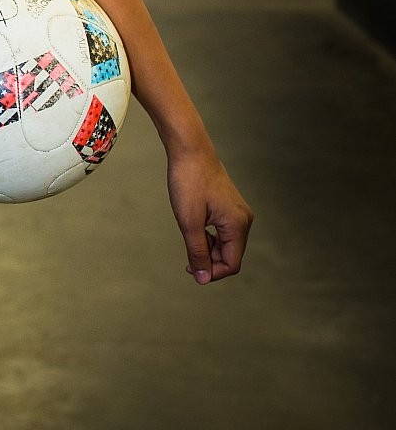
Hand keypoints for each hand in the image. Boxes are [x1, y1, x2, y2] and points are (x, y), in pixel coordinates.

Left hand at [165, 138, 254, 284]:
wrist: (189, 151)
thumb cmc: (189, 183)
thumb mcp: (189, 222)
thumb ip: (197, 252)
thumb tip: (203, 278)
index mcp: (238, 225)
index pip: (231, 264)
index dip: (211, 272)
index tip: (189, 269)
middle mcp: (243, 220)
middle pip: (230, 255)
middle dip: (209, 260)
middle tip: (186, 253)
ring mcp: (238, 212)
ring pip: (226, 244)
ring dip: (208, 248)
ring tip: (189, 234)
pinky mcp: (230, 206)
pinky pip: (223, 231)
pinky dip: (209, 236)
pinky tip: (195, 226)